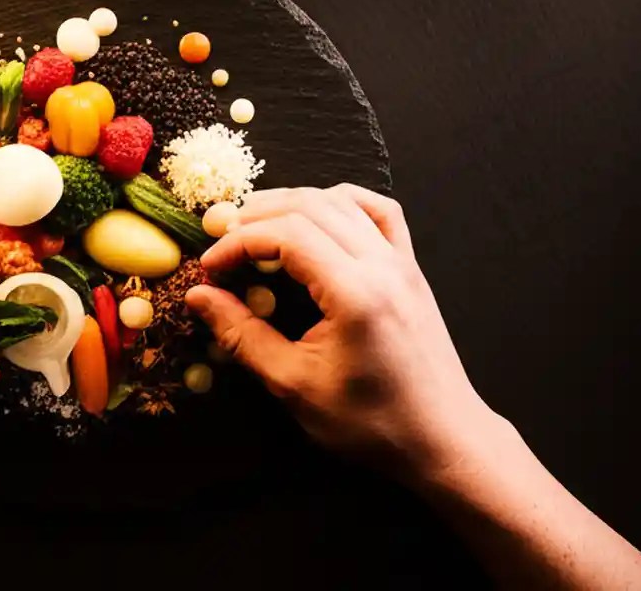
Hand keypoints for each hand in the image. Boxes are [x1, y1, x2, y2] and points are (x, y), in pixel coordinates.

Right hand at [187, 184, 497, 480]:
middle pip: (310, 206)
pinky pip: (379, 212)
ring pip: (342, 201)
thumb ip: (242, 336)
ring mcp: (402, 263)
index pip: (286, 234)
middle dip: (256, 215)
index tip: (210, 267)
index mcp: (355, 293)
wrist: (443, 439)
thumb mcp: (293, 385)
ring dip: (292, 204)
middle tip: (220, 239)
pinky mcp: (410, 269)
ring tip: (256, 227)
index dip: (238, 242)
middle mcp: (382, 265)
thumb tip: (198, 296)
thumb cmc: (371, 424)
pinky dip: (342, 202)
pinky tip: (317, 216)